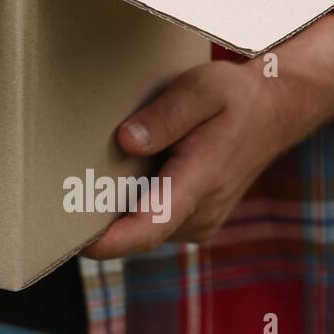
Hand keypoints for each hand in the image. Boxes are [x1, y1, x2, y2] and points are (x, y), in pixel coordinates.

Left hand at [82, 13, 333, 259]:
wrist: (274, 110)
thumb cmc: (235, 97)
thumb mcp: (202, 89)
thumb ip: (164, 116)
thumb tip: (126, 140)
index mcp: (201, 179)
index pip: (153, 224)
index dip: (113, 241)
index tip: (80, 243)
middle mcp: (202, 211)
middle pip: (140, 231)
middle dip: (100, 222)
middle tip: (59, 200)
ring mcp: (200, 221)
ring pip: (145, 228)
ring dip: (115, 213)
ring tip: (84, 182)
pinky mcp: (193, 219)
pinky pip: (153, 222)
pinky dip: (131, 206)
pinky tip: (116, 180)